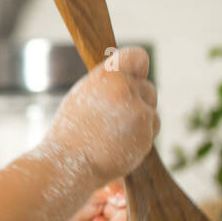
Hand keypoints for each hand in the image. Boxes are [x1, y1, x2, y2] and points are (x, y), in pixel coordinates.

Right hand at [40, 47, 158, 186]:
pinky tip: (120, 144)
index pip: (138, 57)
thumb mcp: (85, 94)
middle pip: (148, 88)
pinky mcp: (146, 132)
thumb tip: (133, 77)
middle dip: (139, 101)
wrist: (70, 162)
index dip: (138, 69)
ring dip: (140, 121)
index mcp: (107, 75)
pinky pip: (151, 130)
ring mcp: (138, 111)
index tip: (134, 77)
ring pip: (152, 111)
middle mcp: (125, 89)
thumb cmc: (72, 131)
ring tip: (114, 133)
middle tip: (117, 117)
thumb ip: (110, 83)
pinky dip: (140, 137)